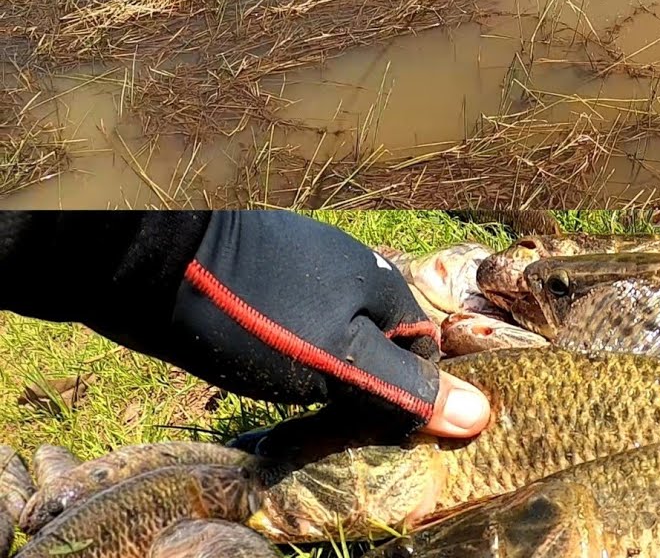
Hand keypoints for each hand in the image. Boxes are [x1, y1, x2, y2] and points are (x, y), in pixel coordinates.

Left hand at [168, 212, 490, 438]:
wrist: (155, 257)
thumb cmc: (255, 314)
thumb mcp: (339, 361)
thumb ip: (404, 387)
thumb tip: (480, 414)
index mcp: (385, 283)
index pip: (421, 352)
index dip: (405, 394)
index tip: (370, 427)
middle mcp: (353, 267)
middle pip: (378, 338)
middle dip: (360, 380)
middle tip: (324, 417)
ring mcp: (305, 263)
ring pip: (334, 327)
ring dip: (321, 364)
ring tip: (287, 396)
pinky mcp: (262, 268)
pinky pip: (294, 316)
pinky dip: (285, 343)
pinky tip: (255, 359)